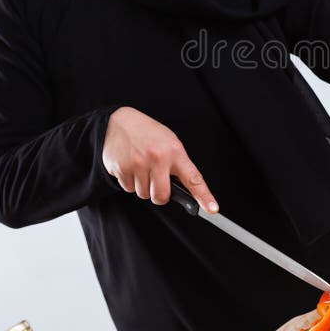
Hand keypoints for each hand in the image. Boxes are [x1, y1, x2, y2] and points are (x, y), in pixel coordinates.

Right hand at [102, 106, 218, 212]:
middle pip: (161, 196)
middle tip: (157, 180)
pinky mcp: (121, 169)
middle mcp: (157, 158)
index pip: (193, 178)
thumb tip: (184, 188)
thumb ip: (177, 164)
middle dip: (159, 194)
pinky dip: (130, 182)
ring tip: (142, 167)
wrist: (118, 122)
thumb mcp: (169, 142)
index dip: (204, 196)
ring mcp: (138, 164)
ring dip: (143, 186)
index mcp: (174, 151)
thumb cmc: (147, 133)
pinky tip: (130, 167)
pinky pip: (128, 189)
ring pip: (144, 194)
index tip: (212, 208)